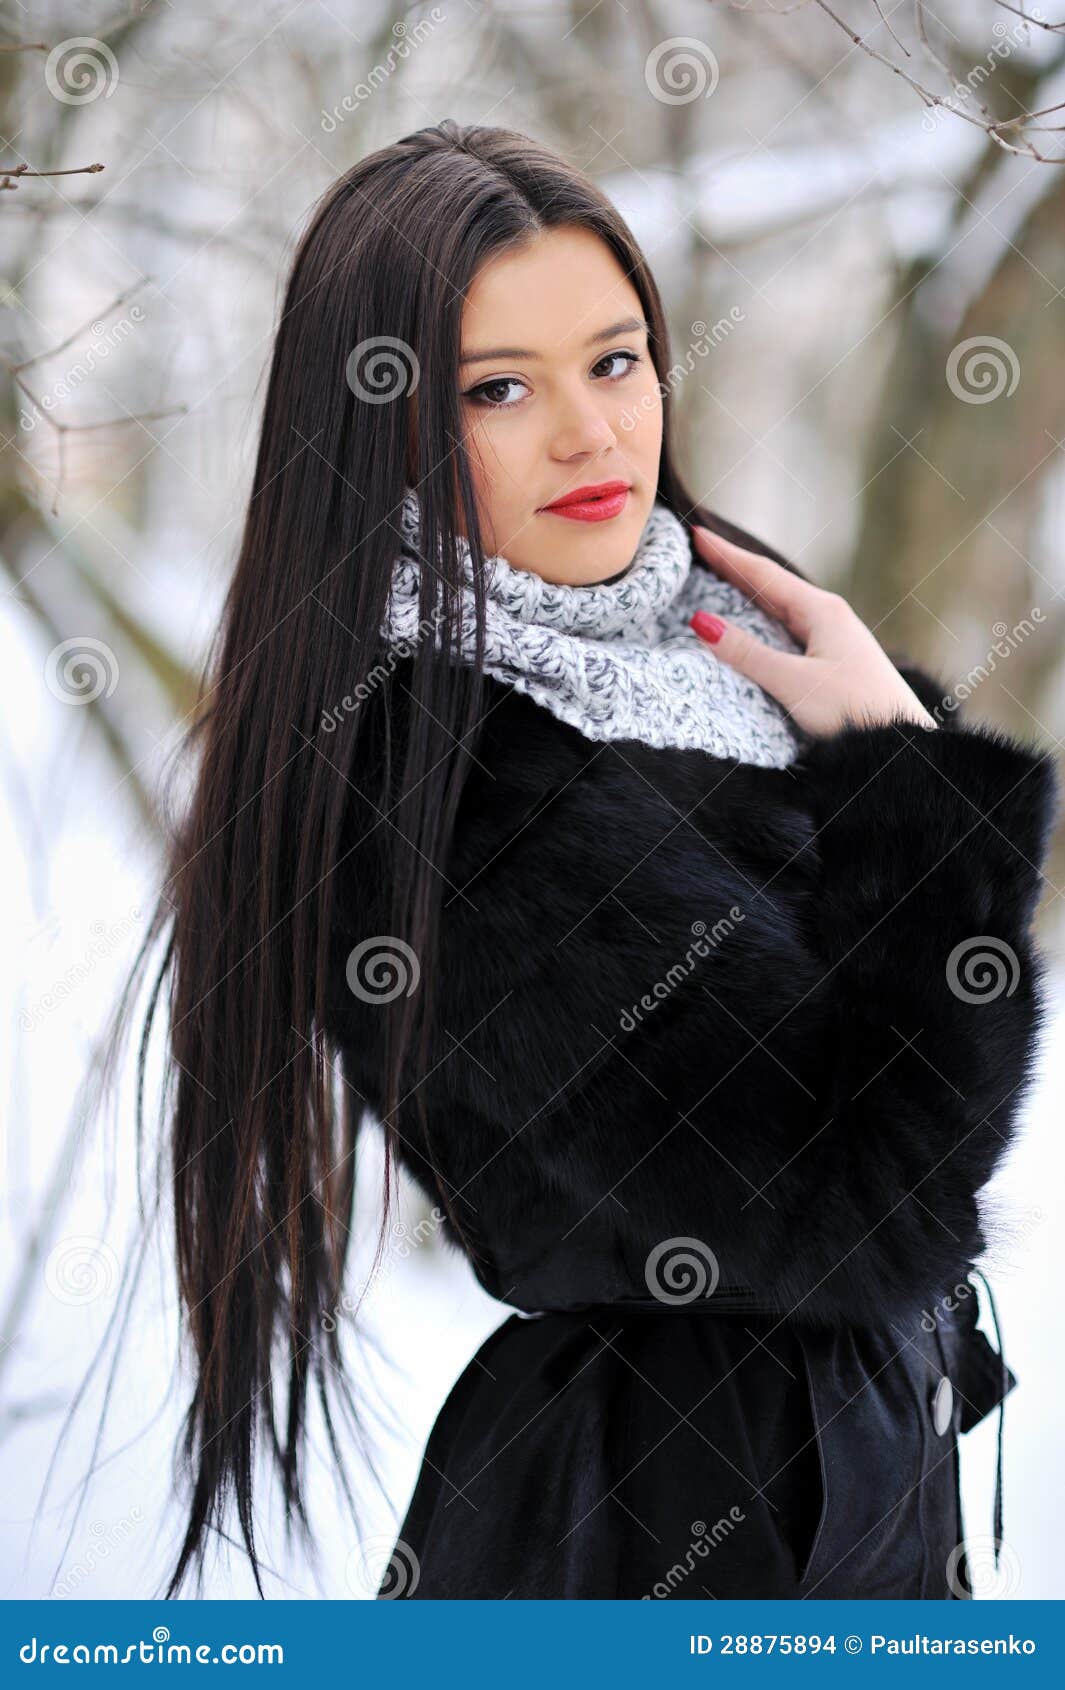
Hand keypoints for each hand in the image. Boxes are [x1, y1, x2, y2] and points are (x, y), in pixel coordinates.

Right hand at [689, 526, 938, 737]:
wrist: (898, 744)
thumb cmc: (853, 710)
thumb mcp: (793, 682)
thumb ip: (747, 654)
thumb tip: (702, 623)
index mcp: (822, 611)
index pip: (764, 575)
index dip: (728, 556)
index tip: (697, 533)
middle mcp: (829, 616)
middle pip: (773, 585)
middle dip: (736, 568)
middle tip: (701, 549)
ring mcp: (834, 637)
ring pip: (782, 605)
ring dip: (750, 591)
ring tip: (722, 578)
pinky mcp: (836, 659)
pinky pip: (791, 626)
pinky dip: (765, 616)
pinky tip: (758, 622)